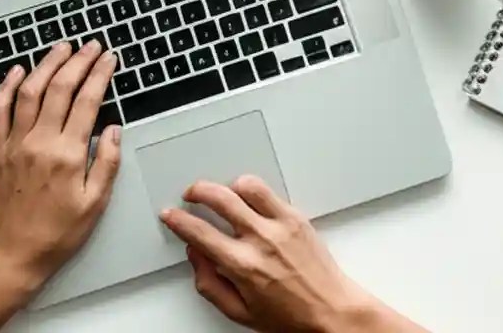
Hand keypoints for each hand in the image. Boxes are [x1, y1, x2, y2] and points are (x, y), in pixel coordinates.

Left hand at [0, 41, 120, 331]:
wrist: (13, 253)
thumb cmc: (56, 234)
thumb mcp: (95, 204)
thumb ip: (106, 163)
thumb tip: (112, 130)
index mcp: (67, 154)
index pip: (87, 100)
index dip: (100, 74)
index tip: (109, 59)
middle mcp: (39, 142)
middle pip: (59, 87)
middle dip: (78, 61)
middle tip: (91, 46)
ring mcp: (15, 143)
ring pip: (29, 91)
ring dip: (46, 64)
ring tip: (61, 48)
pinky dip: (6, 87)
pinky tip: (16, 71)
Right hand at [160, 177, 426, 332]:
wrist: (331, 311)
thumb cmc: (291, 317)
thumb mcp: (239, 312)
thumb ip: (209, 284)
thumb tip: (195, 256)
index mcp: (243, 266)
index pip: (199, 232)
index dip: (178, 220)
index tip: (170, 215)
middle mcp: (261, 240)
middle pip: (219, 198)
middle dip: (197, 191)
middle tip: (190, 195)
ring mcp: (281, 225)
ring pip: (245, 186)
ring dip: (226, 185)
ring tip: (219, 193)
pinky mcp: (297, 218)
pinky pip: (269, 191)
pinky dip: (252, 189)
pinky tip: (246, 198)